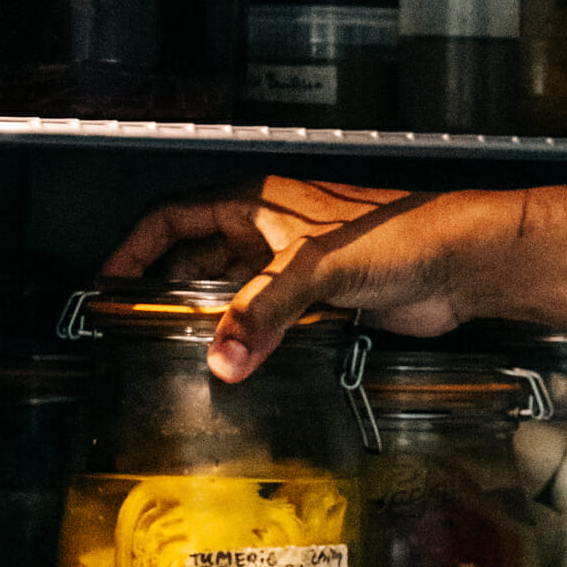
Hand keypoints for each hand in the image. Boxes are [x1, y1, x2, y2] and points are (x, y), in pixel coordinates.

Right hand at [101, 176, 465, 380]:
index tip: (108, 282)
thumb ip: (264, 311)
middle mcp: (269, 230)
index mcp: (256, 203)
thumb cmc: (401, 234)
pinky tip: (237, 362)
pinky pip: (267, 317)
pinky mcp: (320, 297)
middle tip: (136, 327)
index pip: (173, 217)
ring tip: (177, 352)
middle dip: (166, 290)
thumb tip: (221, 356)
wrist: (459, 260)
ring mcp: (294, 264)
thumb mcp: (315, 267)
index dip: (135, 247)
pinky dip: (249, 337)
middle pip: (196, 257)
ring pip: (232, 290)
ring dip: (209, 319)